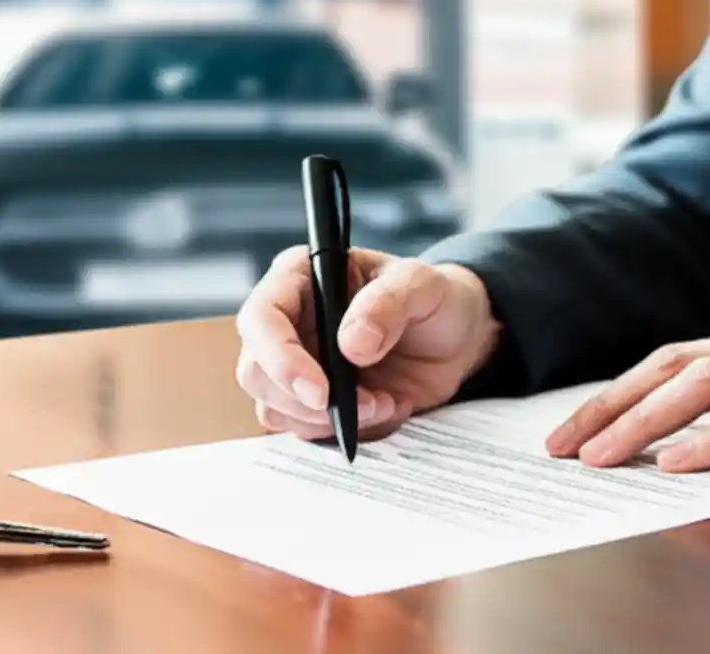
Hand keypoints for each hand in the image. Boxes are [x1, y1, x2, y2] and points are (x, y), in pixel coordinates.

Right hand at [236, 246, 499, 439]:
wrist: (454, 337)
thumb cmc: (433, 299)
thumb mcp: (422, 286)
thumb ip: (388, 304)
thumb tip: (351, 343)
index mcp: (301, 277)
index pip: (262, 317)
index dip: (280, 358)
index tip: (320, 391)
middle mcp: (288, 321)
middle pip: (255, 371)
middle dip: (304, 401)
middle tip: (364, 403)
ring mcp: (296, 363)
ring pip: (274, 407)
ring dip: (327, 420)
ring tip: (382, 403)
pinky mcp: (313, 398)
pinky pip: (302, 427)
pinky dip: (340, 430)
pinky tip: (380, 409)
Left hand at [546, 314, 709, 471]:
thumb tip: (696, 421)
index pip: (672, 359)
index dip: (617, 392)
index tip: (572, 427)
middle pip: (671, 365)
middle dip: (607, 405)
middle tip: (560, 447)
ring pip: (705, 385)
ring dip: (643, 423)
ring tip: (600, 458)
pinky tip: (679, 465)